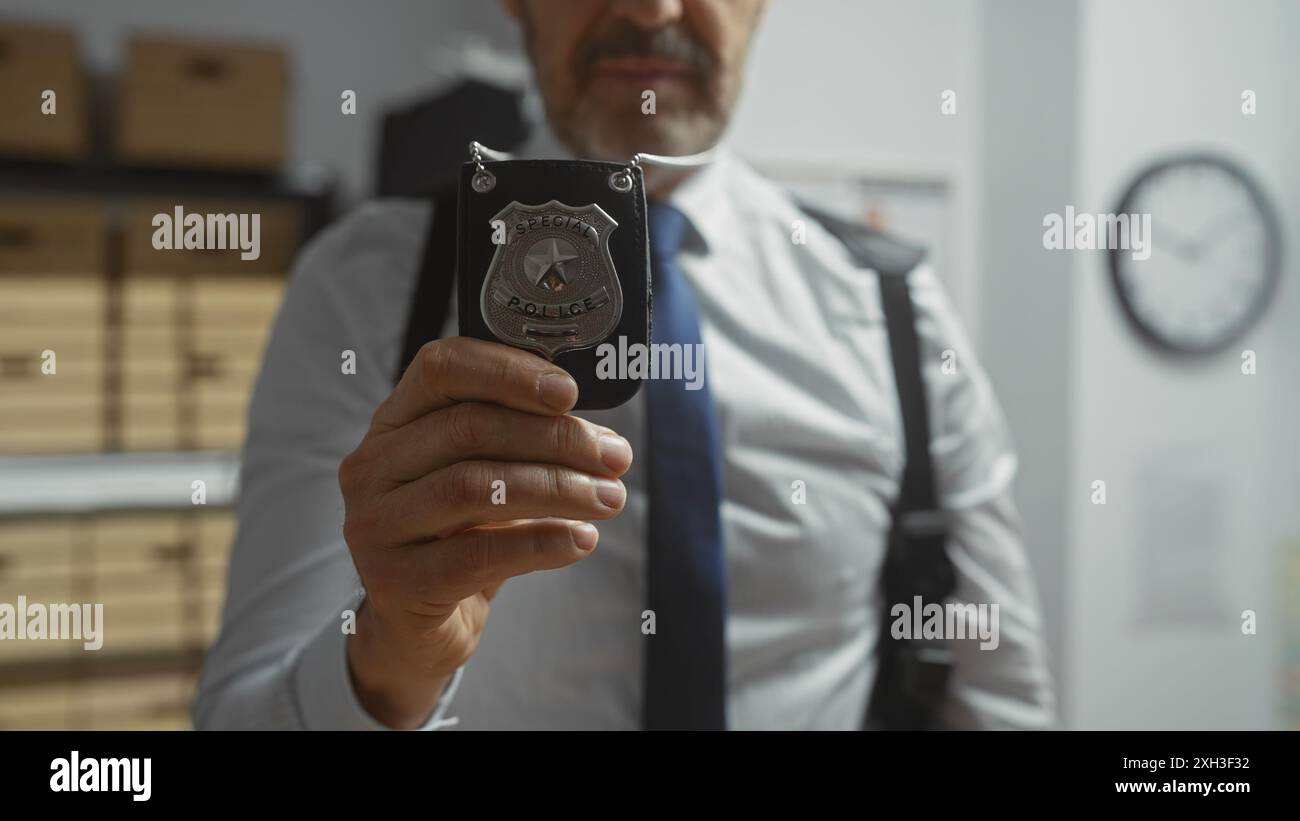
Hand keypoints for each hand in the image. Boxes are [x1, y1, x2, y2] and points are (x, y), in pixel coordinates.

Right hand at [337, 336, 631, 727]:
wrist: (419, 626)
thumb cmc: (460, 537)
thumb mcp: (485, 476)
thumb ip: (524, 443)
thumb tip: (603, 439)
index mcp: (394, 422)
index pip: (442, 368)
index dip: (510, 372)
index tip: (571, 393)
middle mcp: (373, 465)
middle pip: (469, 428)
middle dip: (555, 438)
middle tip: (614, 458)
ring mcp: (376, 525)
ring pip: (474, 487)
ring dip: (557, 489)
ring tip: (609, 498)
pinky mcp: (396, 581)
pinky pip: (478, 553)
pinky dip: (540, 542)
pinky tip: (581, 540)